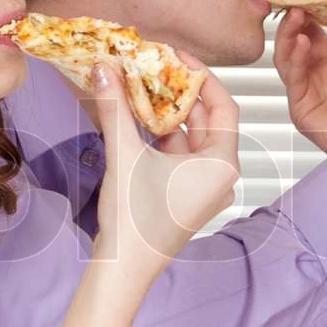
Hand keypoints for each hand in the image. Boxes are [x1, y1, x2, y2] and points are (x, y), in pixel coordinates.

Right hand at [87, 60, 240, 269]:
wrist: (123, 270)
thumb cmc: (135, 219)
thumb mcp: (125, 154)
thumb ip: (115, 107)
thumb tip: (103, 68)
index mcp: (223, 164)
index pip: (223, 105)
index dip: (200, 76)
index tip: (175, 57)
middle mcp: (221, 175)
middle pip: (207, 120)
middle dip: (178, 93)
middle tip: (153, 67)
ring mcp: (204, 188)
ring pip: (190, 138)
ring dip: (166, 114)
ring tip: (139, 88)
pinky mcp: (186, 197)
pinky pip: (179, 156)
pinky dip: (161, 137)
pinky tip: (135, 119)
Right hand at [274, 0, 326, 152]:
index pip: (312, 30)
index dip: (308, 11)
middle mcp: (318, 74)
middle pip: (294, 41)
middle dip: (294, 20)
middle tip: (298, 1)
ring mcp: (307, 91)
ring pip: (286, 57)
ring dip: (289, 35)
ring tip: (298, 16)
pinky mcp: (301, 108)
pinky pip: (292, 79)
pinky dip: (295, 58)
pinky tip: (303, 43)